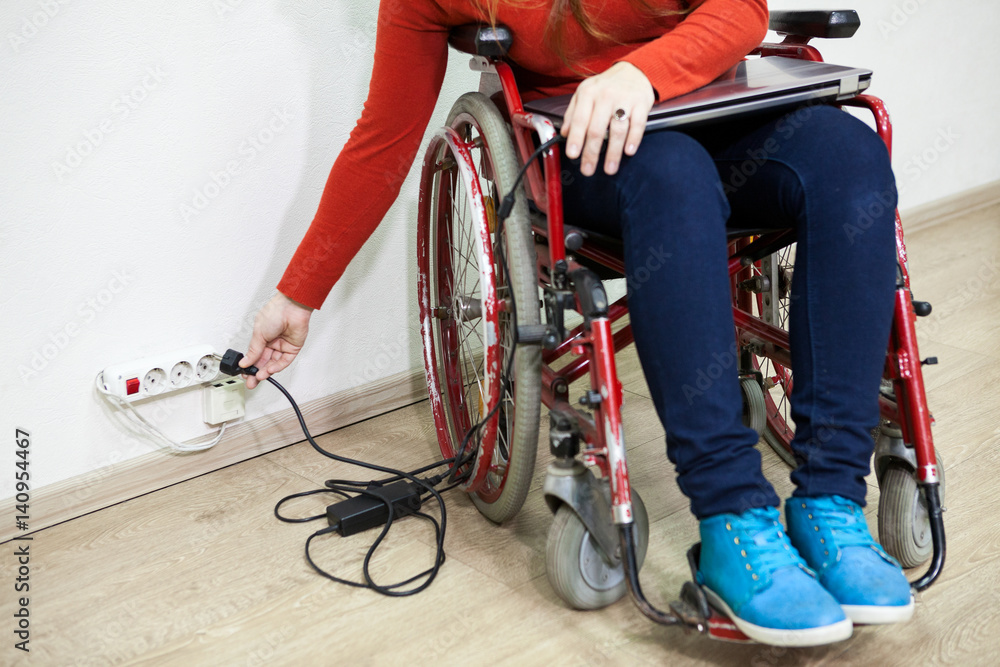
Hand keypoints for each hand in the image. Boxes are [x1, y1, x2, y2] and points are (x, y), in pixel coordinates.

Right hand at [240, 292, 312, 388]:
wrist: (291, 308)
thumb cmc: (275, 313)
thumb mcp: (259, 333)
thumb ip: (253, 350)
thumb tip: (245, 362)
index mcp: (262, 337)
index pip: (255, 355)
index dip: (250, 365)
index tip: (245, 374)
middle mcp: (272, 342)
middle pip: (264, 361)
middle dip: (257, 372)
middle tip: (251, 381)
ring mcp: (282, 345)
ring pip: (274, 362)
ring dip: (266, 371)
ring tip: (258, 377)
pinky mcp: (293, 348)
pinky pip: (284, 360)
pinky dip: (277, 366)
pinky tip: (270, 370)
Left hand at [560, 61, 655, 176]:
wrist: (634, 70)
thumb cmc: (606, 86)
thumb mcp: (585, 93)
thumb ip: (573, 113)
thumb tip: (564, 133)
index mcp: (588, 94)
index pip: (580, 120)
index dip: (576, 139)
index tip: (572, 155)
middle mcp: (606, 96)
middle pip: (597, 129)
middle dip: (591, 153)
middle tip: (587, 170)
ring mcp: (625, 100)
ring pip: (617, 130)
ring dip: (613, 153)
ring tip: (609, 169)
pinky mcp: (641, 104)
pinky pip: (637, 124)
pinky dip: (633, 139)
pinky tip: (628, 152)